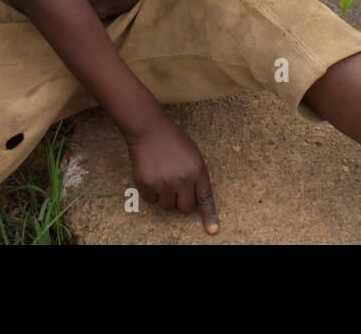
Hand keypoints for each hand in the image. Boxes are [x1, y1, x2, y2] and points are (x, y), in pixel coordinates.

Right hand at [126, 115, 218, 234]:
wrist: (149, 130)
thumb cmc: (173, 140)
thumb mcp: (193, 155)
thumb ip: (196, 175)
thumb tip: (194, 198)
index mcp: (197, 170)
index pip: (205, 198)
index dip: (209, 216)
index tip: (213, 230)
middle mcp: (182, 179)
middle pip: (185, 208)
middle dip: (180, 201)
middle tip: (175, 187)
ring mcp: (164, 183)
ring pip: (167, 206)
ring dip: (165, 197)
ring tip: (162, 176)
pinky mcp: (147, 185)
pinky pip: (151, 200)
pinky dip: (151, 192)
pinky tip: (151, 174)